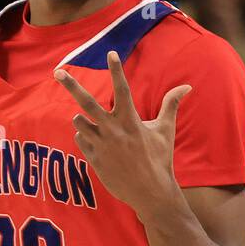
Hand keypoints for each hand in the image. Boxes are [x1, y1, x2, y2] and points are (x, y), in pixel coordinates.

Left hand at [54, 50, 189, 215]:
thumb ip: (171, 105)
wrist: (150, 192)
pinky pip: (81, 139)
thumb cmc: (159, 159)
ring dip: (83, 119)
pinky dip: (85, 136)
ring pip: (80, 122)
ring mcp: (101, 145)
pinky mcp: (93, 159)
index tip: (110, 53)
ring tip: (94, 125)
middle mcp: (113, 131)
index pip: (122, 89)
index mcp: (131, 121)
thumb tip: (187, 87)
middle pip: (87, 102)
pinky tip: (97, 142)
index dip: (116, 70)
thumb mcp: (165, 130)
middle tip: (58, 72)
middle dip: (72, 86)